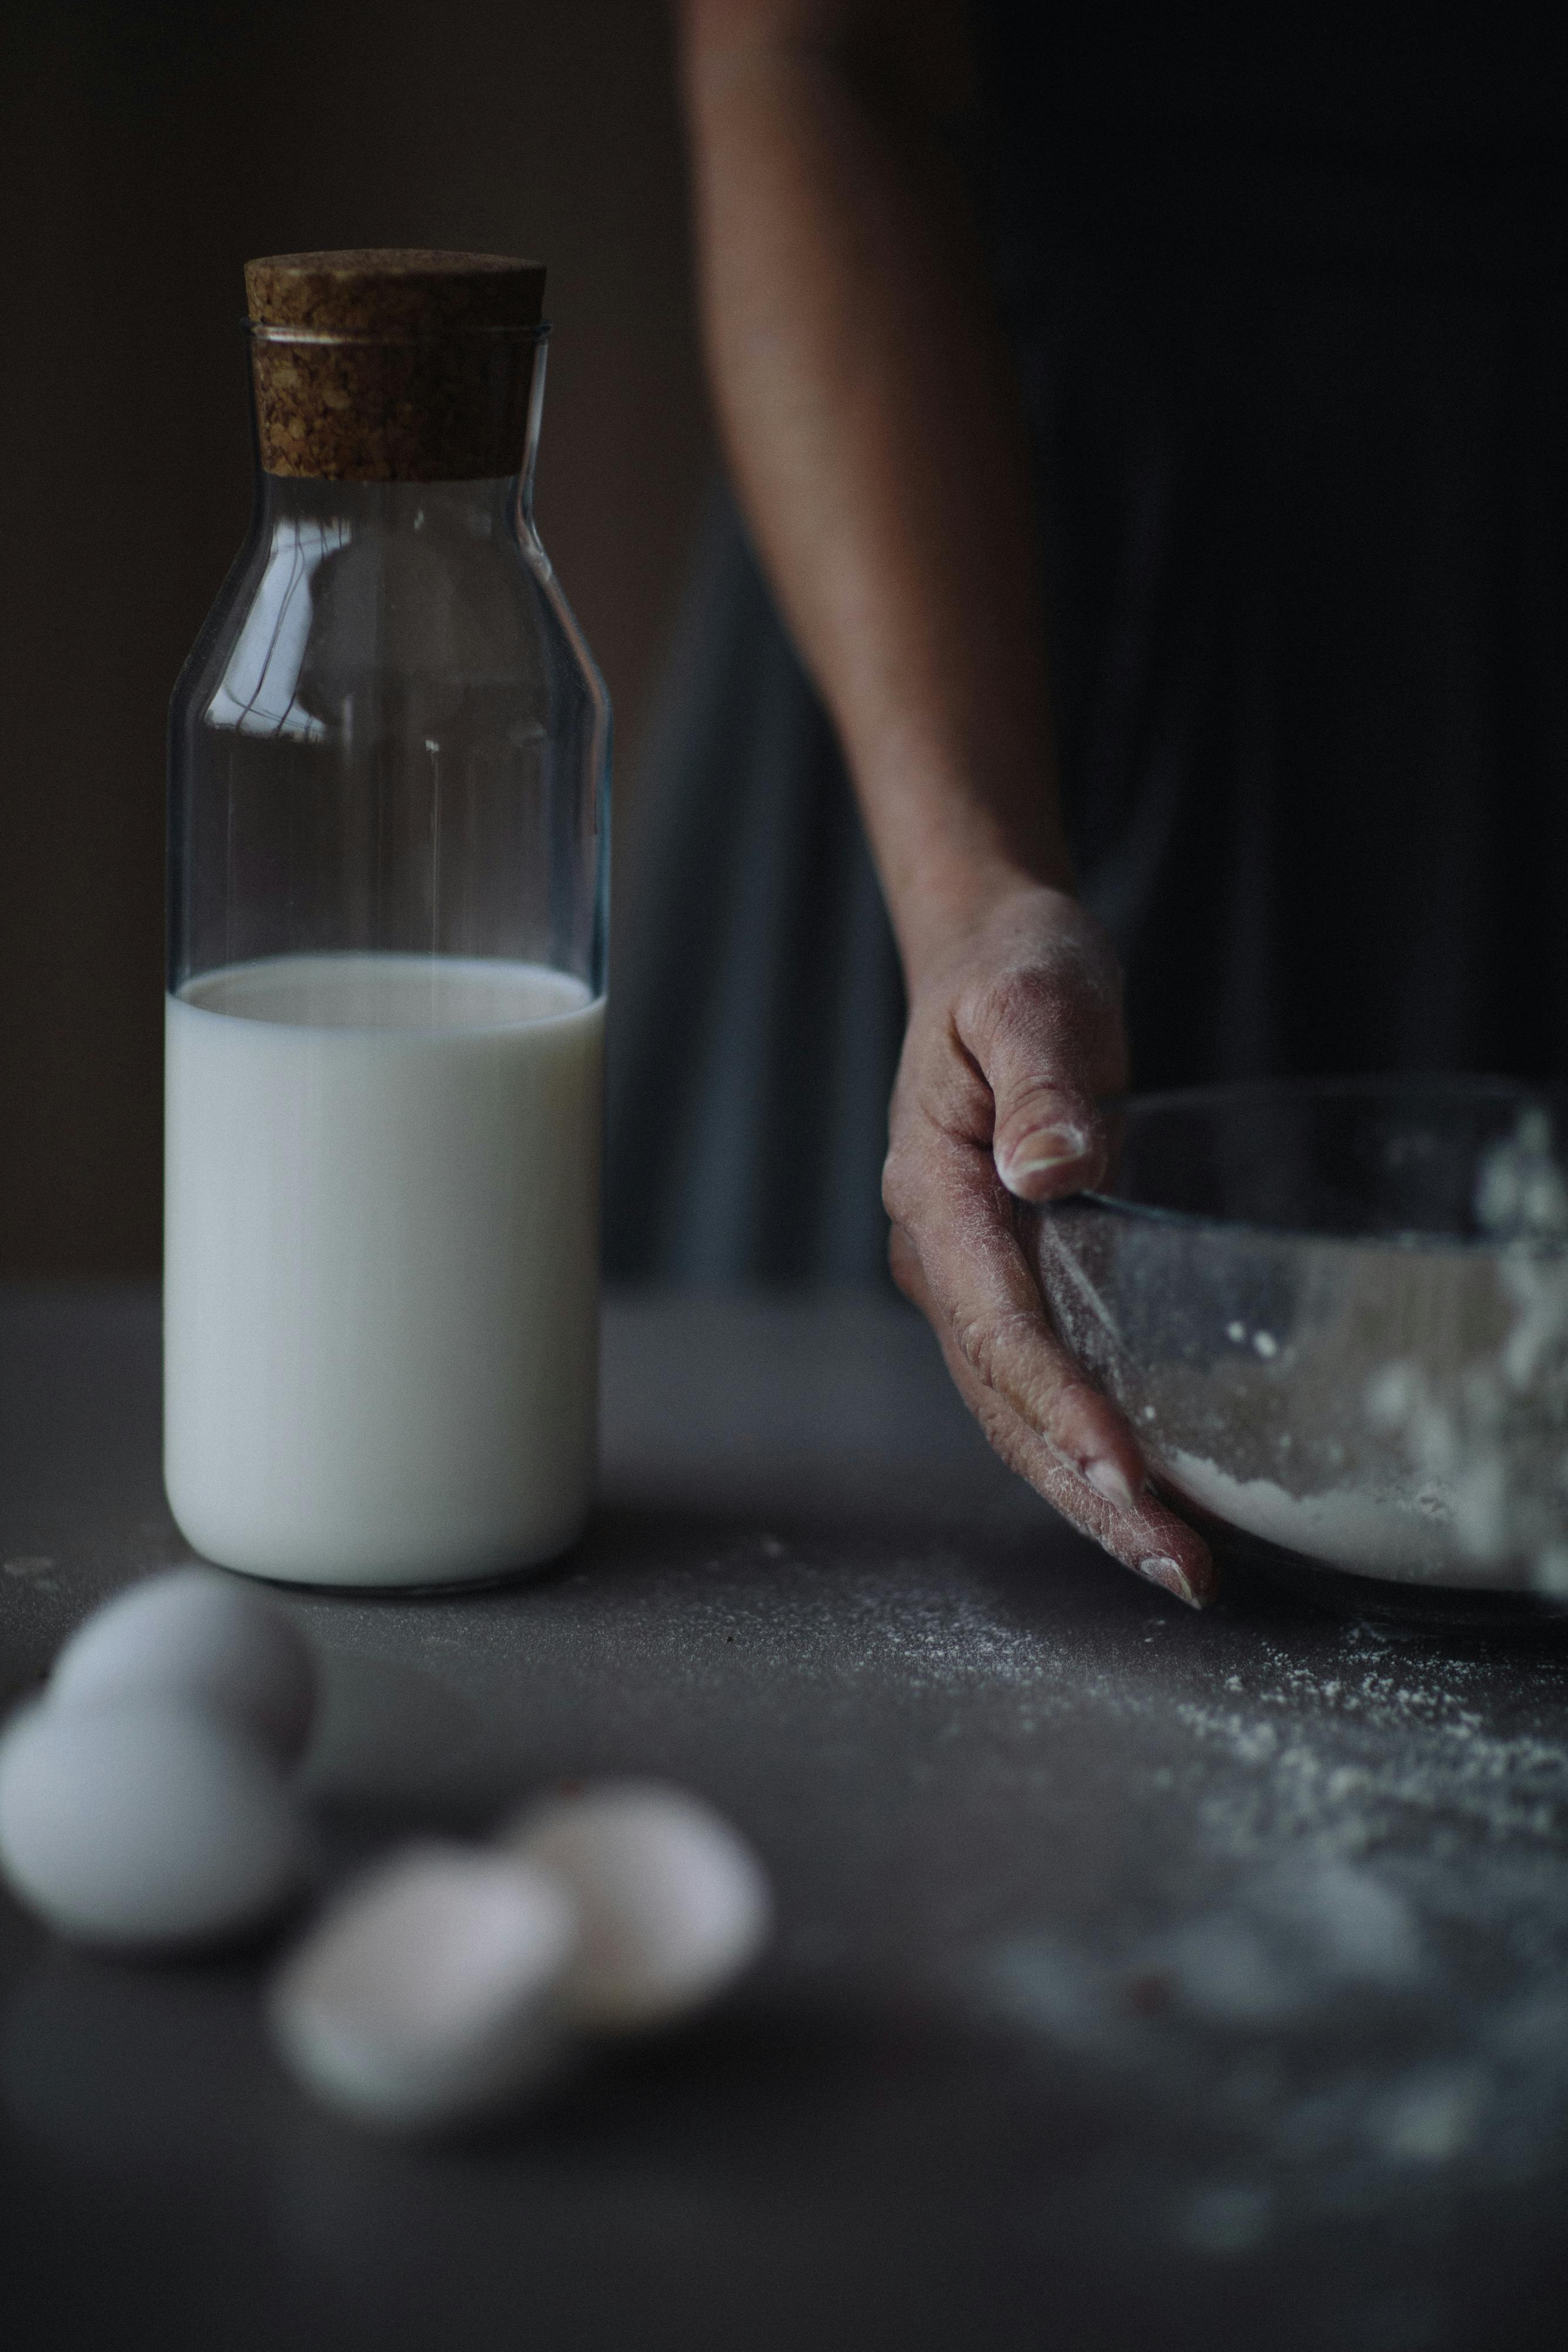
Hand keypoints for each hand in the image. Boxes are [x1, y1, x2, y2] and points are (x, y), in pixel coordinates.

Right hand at [882, 883, 1215, 1607]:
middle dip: (1086, 1491)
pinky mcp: (1010, 1293)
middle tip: (1178, 1566)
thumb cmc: (1010, 974)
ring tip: (1181, 1565)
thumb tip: (1048, 1167)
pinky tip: (1159, 1504)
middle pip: (1004, 1402)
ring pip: (1018, 1418)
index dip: (1058, 1403)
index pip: (996, 1324)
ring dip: (1092, 1497)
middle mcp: (941, 1258)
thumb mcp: (1030, 998)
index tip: (1125, 1468)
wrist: (987, 964)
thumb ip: (1041, 1083)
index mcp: (935, 1196)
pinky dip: (1093, 1457)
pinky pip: (1043, 1394)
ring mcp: (969, 1286)